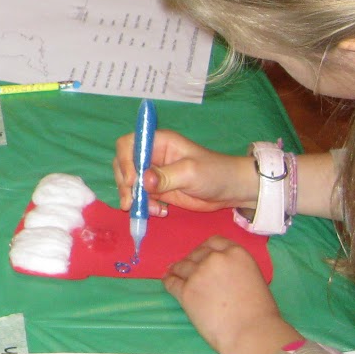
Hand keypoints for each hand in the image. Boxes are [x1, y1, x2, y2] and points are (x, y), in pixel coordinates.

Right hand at [112, 128, 255, 215]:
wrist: (231, 190)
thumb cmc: (214, 173)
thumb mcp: (190, 172)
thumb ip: (165, 176)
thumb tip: (143, 181)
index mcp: (158, 142)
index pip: (128, 144)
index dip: (125, 160)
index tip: (133, 180)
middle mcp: (151, 155)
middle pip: (123, 164)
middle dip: (125, 184)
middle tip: (132, 201)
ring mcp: (153, 173)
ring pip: (129, 183)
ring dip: (134, 197)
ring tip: (149, 210)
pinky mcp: (157, 190)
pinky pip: (141, 197)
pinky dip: (144, 206)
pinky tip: (159, 212)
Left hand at [163, 235, 298, 353]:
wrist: (252, 334)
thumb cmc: (261, 313)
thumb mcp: (253, 279)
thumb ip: (236, 269)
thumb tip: (223, 273)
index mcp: (236, 254)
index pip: (214, 242)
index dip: (206, 249)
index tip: (202, 256)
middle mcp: (214, 258)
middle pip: (196, 253)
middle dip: (192, 260)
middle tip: (189, 268)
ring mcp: (198, 274)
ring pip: (181, 266)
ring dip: (177, 270)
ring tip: (174, 273)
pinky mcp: (185, 291)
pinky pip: (171, 282)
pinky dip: (168, 281)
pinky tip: (168, 281)